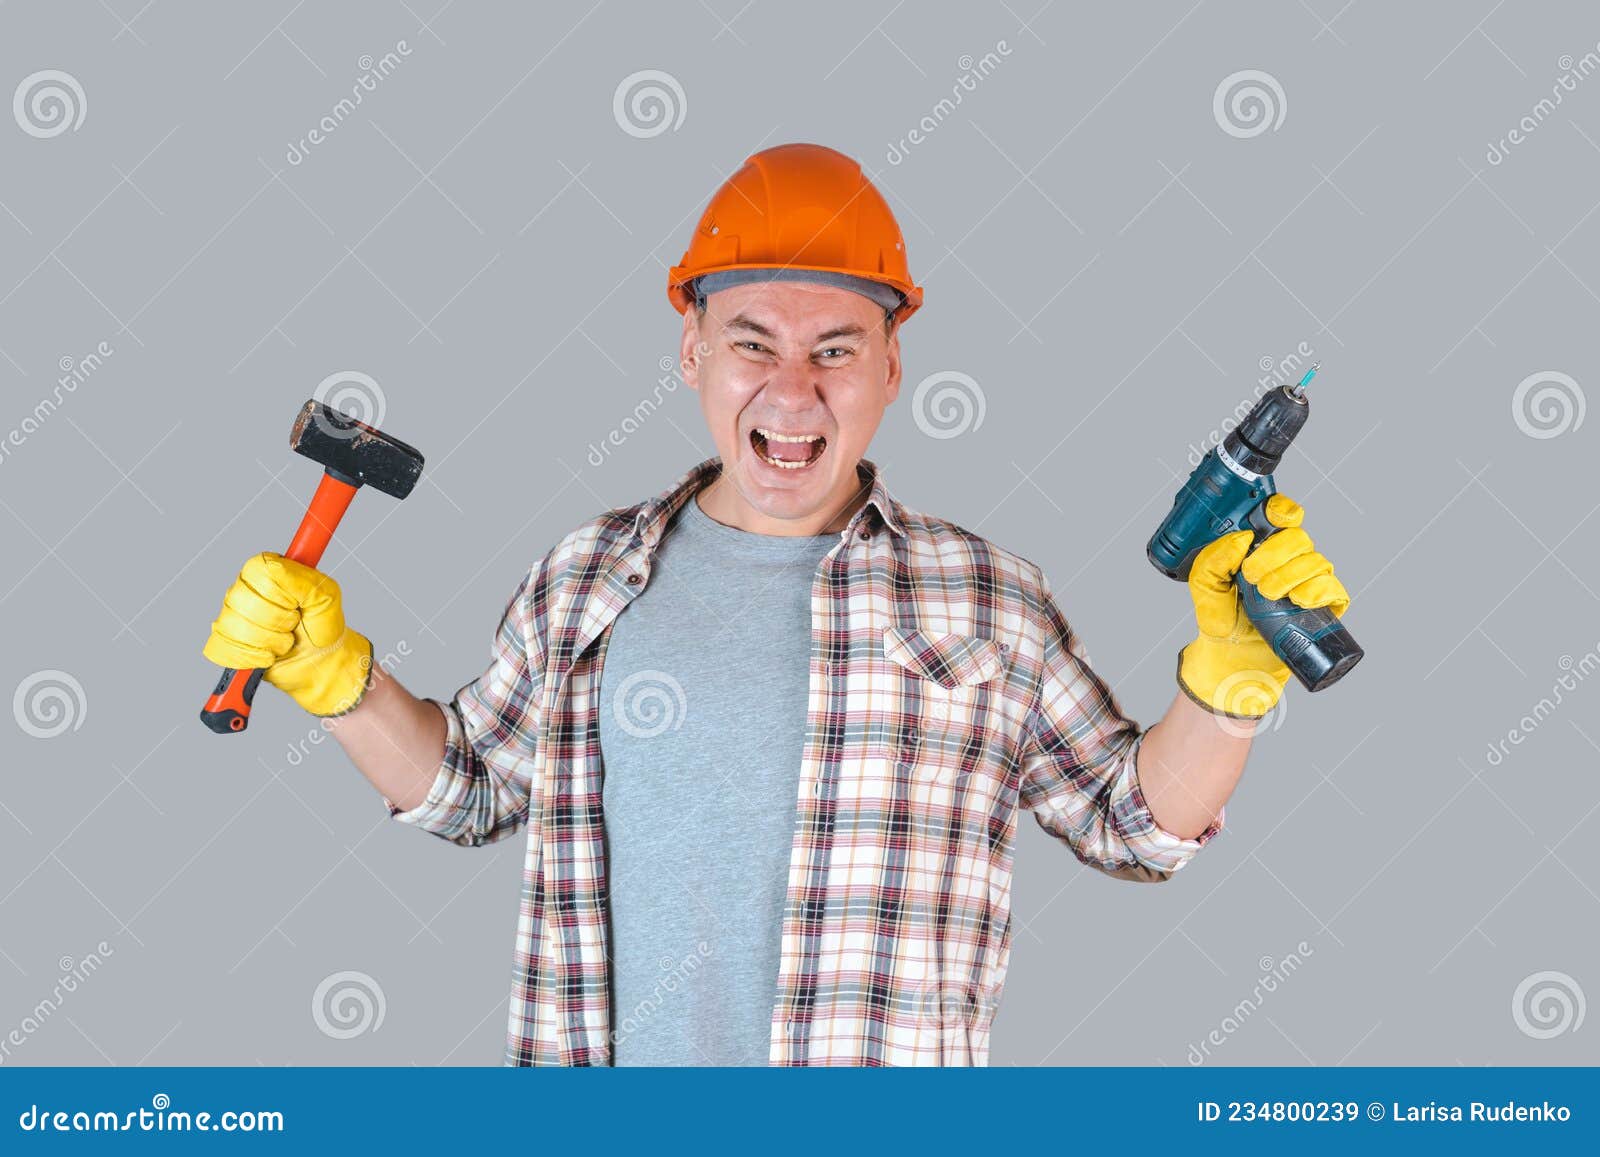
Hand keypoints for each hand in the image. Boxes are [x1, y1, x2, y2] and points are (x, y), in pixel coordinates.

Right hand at [202, 552, 372, 717]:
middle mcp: (244, 588)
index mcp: (267, 569)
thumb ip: (304, 578)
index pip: (257, 571)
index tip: (298, 605)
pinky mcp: (224, 641)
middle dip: (277, 622)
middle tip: (293, 625)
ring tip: (284, 642)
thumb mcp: (326, 596)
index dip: (279, 594)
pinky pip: (221, 648)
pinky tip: (267, 656)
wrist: (320, 662)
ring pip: (232, 627)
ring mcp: (231, 614)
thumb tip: (276, 566)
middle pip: (242, 602)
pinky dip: (250, 658)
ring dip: (267, 642)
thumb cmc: (322, 627)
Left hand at [1178, 493, 1349, 717]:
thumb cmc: (1222, 619)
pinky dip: (1318, 590)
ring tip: (1269, 595)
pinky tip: (1300, 599)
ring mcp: (1309, 581)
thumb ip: (1212, 560)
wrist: (1232, 657)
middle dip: (1276, 555)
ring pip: (1317, 561)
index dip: (1284, 511)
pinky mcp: (1324, 605)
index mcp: (1262, 547)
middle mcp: (1289, 560)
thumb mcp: (1204, 587)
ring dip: (1291, 575)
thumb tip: (1241, 538)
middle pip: (1299, 538)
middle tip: (1252, 577)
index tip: (1275, 519)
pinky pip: (1334, 588)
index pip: (1282, 516)